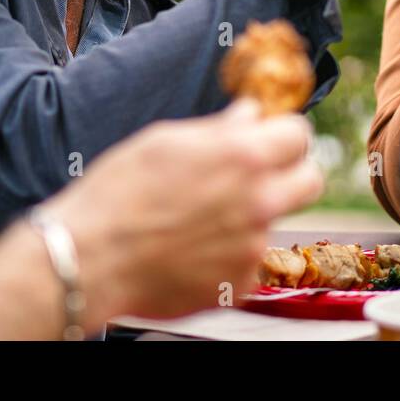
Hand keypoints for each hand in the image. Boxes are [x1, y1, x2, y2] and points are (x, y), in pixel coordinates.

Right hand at [41, 99, 321, 324]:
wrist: (88, 258)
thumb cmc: (118, 192)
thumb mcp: (167, 140)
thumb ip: (220, 129)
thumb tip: (251, 116)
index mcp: (244, 156)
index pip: (299, 134)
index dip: (285, 134)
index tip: (273, 138)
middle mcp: (259, 201)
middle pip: (311, 180)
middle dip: (291, 172)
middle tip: (262, 175)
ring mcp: (252, 246)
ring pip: (275, 222)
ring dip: (253, 216)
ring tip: (204, 218)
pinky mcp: (239, 284)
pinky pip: (249, 262)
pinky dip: (229, 256)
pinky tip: (192, 249)